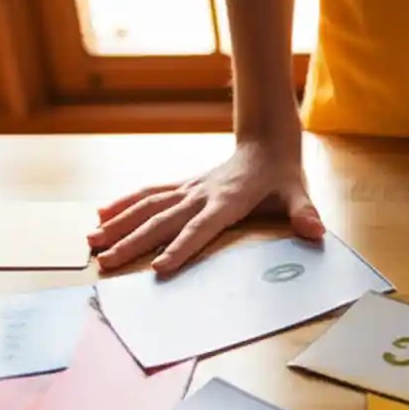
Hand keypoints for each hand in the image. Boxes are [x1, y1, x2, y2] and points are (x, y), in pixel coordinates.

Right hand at [88, 137, 323, 274]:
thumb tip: (316, 231)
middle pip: (163, 220)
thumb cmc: (281, 174)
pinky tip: (101, 214)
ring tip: (91, 241)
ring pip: (148, 206)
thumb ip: (304, 213)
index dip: (181, 248)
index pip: (201, 229)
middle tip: (106, 262)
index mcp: (227, 200)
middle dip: (133, 242)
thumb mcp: (297, 192)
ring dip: (119, 224)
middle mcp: (202, 193)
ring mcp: (189, 188)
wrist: (268, 141)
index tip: (159, 268)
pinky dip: (125, 203)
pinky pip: (150, 194)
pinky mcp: (184, 185)